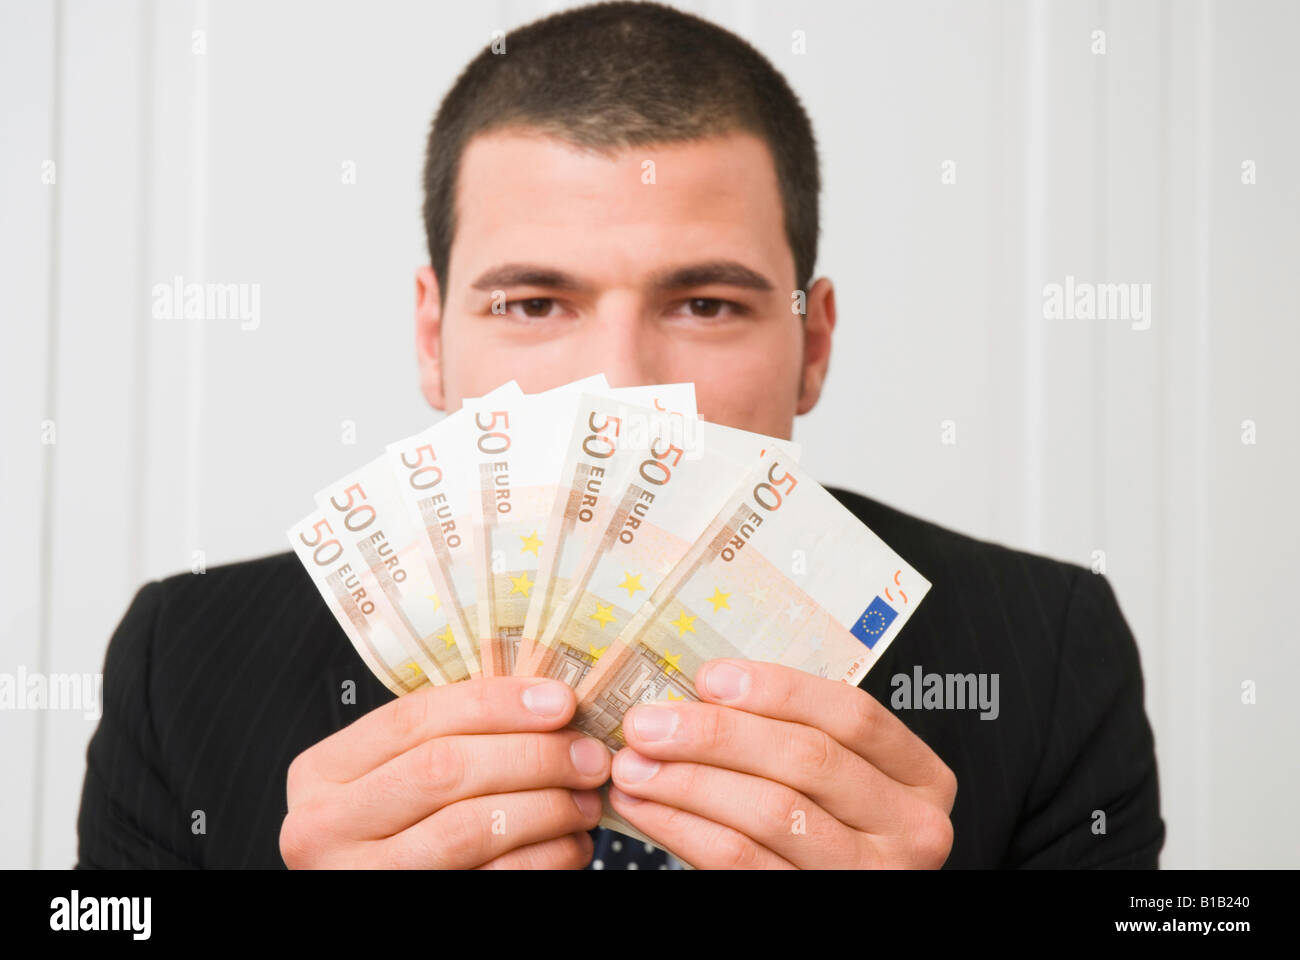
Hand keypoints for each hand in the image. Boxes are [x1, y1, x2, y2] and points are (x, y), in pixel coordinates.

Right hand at [280, 676, 610, 868]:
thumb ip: (448, 735)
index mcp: (324, 772)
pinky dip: (543, 858)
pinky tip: (570, 843)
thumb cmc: (394, 827)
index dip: (495, 704)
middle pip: (445, 769)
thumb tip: (545, 700)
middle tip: (588, 756)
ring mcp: (363, 876)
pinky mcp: (408, 912)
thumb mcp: (393, 772)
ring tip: (585, 800)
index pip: (414, 718)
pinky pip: (492, 879)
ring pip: (468, 828)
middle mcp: (326, 826)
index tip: (560, 701)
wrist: (372, 887)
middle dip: (531, 756)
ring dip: (545, 809)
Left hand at [607, 660, 955, 868]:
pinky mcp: (815, 905)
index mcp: (920, 777)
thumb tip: (701, 690)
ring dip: (687, 783)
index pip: (853, 714)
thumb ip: (792, 733)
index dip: (777, 691)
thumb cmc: (831, 826)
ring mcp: (868, 875)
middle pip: (806, 760)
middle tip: (648, 722)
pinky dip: (682, 828)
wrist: (834, 895)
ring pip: (770, 812)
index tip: (709, 678)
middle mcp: (909, 828)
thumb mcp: (840, 777)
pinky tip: (646, 807)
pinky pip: (741, 862)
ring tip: (633, 764)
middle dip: (715, 735)